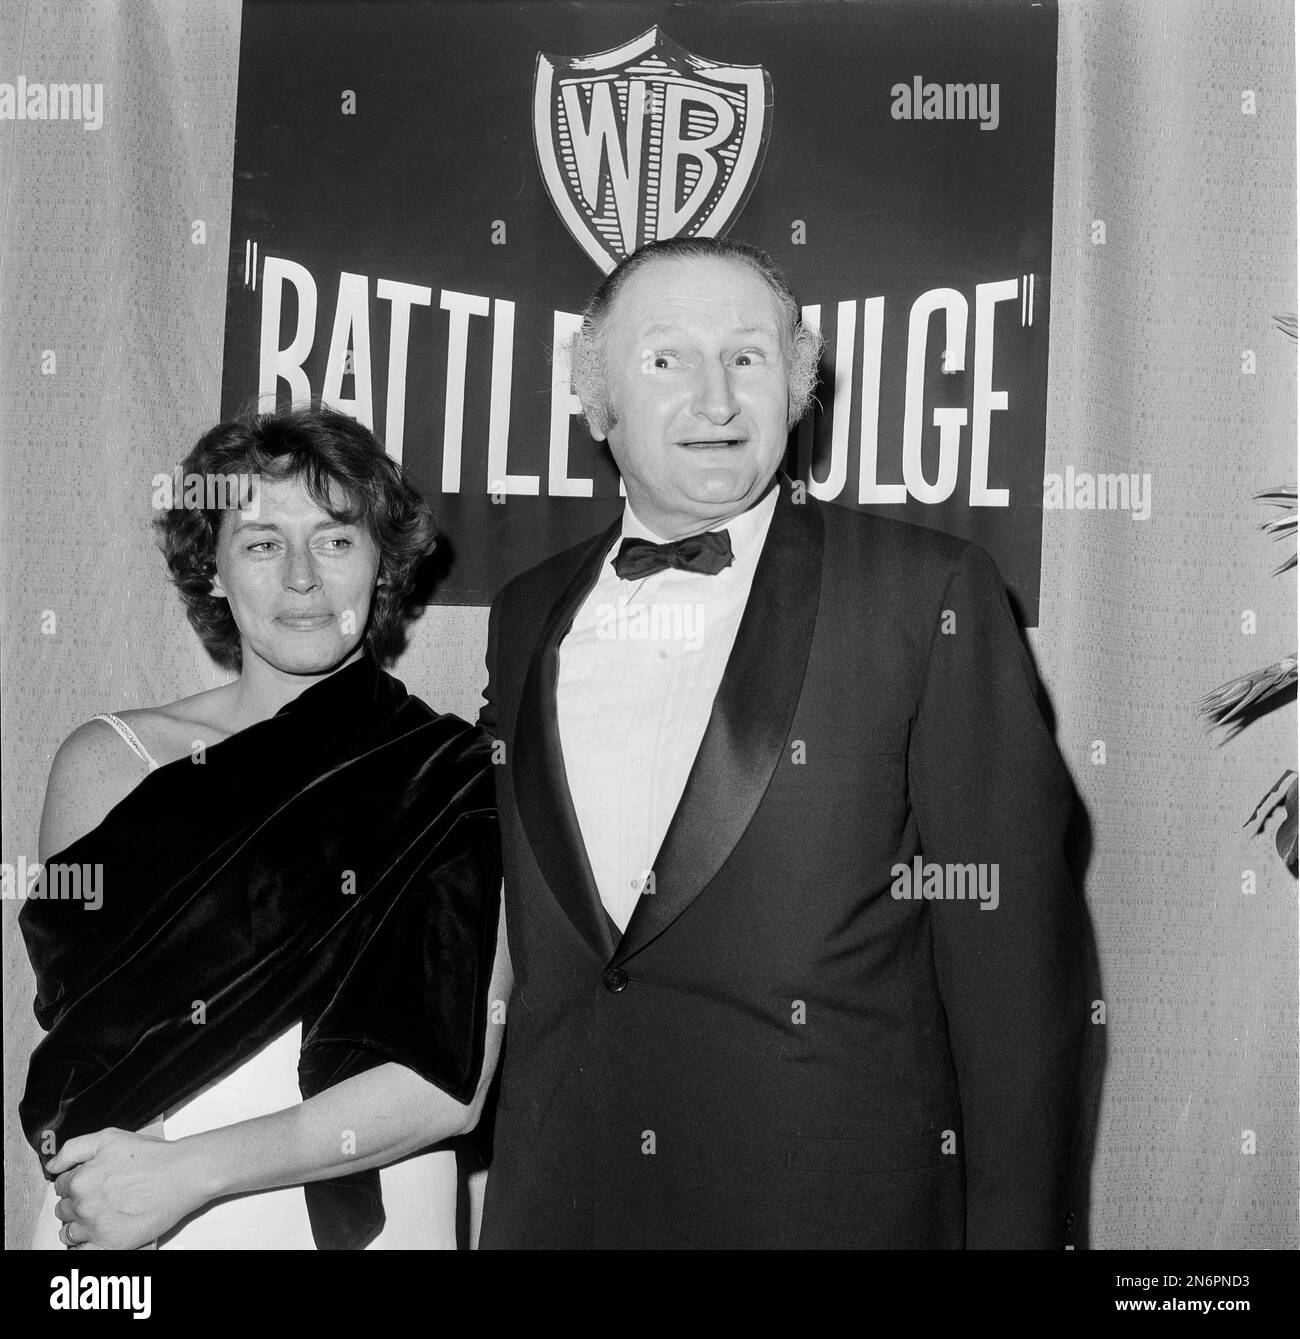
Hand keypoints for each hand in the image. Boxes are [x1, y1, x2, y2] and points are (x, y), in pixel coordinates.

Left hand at [48, 1128, 205, 1249]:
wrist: (183, 1175)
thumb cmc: (152, 1156)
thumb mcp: (110, 1138)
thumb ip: (74, 1148)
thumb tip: (52, 1164)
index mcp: (80, 1179)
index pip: (60, 1186)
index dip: (75, 1181)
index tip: (89, 1181)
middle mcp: (84, 1205)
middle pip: (63, 1210)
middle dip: (76, 1202)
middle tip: (99, 1195)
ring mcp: (96, 1228)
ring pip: (69, 1233)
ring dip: (78, 1224)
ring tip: (100, 1214)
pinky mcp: (110, 1245)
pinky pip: (81, 1253)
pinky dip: (84, 1246)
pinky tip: (97, 1234)